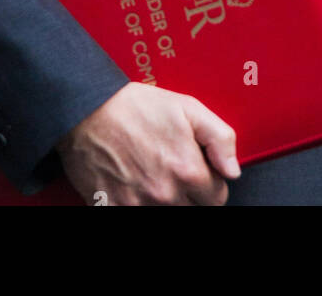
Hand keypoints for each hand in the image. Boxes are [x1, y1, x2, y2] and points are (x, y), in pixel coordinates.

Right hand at [55, 81, 240, 205]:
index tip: (198, 170)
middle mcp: (165, 194)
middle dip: (188, 194)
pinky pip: (135, 215)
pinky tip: (132, 184)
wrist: (88, 110)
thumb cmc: (137, 106)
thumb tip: (233, 170)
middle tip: (172, 170)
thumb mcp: (188, 108)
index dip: (210, 183)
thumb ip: (220, 138)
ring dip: (164, 201)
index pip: (217, 198)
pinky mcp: (113, 209)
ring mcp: (138, 205)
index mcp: (188, 171)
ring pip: (165, 215)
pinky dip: (137, 203)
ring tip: (151, 174)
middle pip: (192, 210)